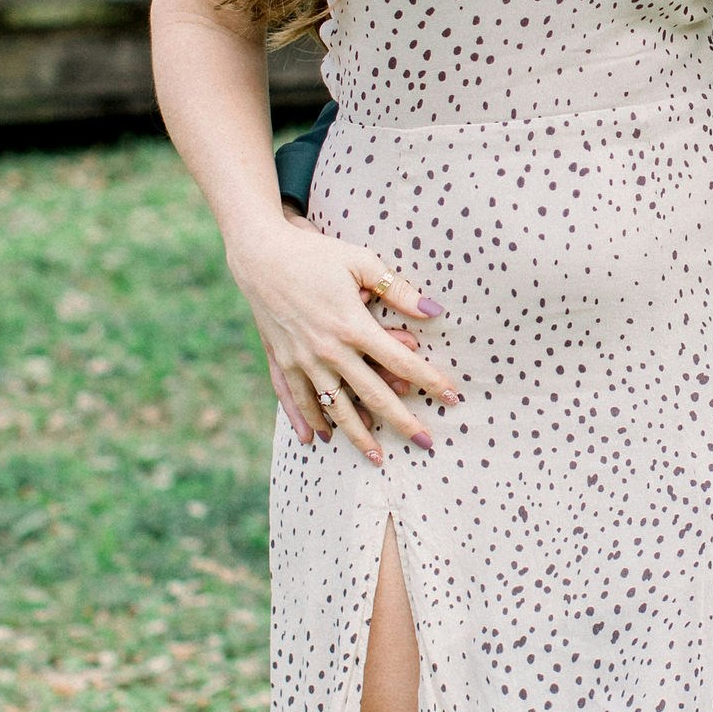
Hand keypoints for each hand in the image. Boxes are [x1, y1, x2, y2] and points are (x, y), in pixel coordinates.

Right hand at [228, 209, 456, 465]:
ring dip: (358, 436)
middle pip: (373, 396)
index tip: (453, 398)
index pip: (401, 363)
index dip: (430, 382)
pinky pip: (296, 399)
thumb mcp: (360, 261)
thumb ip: (398, 289)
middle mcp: (328, 351)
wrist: (259, 254)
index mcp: (352, 326)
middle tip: (427, 443)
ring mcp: (302, 360)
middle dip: (403, 422)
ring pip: (335, 408)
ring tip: (378, 458)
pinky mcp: (281, 360)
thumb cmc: (315, 254)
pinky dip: (308, 420)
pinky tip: (317, 439)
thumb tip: (435, 311)